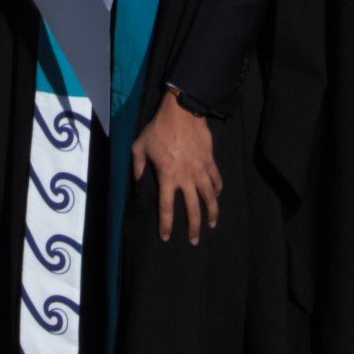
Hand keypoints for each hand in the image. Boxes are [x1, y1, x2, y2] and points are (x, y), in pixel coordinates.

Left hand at [131, 88, 221, 242]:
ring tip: (211, 224)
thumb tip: (136, 184)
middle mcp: (186, 177)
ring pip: (210, 198)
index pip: (166, 207)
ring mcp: (200, 170)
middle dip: (194, 227)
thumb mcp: (139, 146)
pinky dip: (217, 190)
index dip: (166, 224)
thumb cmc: (158, 129)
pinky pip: (216, 180)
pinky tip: (216, 196)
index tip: (166, 237)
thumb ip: (137, 167)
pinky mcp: (210, 162)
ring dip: (212, 213)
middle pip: (193, 209)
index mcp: (167, 176)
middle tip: (194, 240)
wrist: (182, 112)